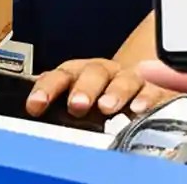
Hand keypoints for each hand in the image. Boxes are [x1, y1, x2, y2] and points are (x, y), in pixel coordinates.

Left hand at [26, 58, 179, 117]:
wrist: (135, 79)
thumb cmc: (98, 93)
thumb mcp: (75, 97)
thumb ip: (57, 105)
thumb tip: (34, 115)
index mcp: (77, 73)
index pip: (59, 77)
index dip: (46, 89)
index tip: (36, 105)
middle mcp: (102, 72)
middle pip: (93, 73)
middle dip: (84, 89)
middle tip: (77, 105)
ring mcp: (127, 78)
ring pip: (122, 79)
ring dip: (115, 92)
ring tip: (107, 107)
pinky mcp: (152, 87)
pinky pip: (151, 89)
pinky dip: (145, 97)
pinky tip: (139, 108)